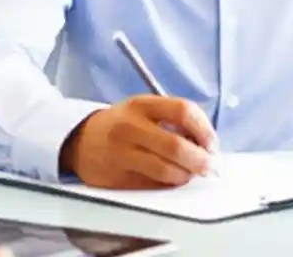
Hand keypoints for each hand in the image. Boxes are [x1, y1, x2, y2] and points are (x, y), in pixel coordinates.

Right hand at [60, 95, 216, 188]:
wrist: (80, 140)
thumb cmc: (121, 125)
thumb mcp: (143, 109)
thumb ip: (173, 119)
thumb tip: (207, 144)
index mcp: (141, 105)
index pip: (183, 111)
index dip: (204, 129)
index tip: (212, 143)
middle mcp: (130, 128)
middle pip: (177, 146)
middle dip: (200, 160)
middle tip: (208, 166)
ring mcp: (122, 154)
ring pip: (166, 171)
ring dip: (185, 176)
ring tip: (188, 174)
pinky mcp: (117, 179)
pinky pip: (153, 186)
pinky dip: (168, 185)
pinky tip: (170, 180)